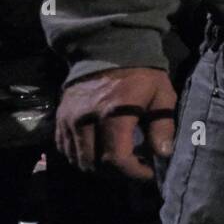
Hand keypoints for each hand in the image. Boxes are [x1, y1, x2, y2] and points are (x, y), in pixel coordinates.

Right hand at [55, 67, 176, 179]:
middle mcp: (86, 119)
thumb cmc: (141, 76)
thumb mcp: (162, 95)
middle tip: (135, 166)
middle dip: (118, 173)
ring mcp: (69, 120)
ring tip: (119, 160)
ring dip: (99, 167)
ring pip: (79, 160)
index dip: (134, 172)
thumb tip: (164, 153)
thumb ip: (163, 124)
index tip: (149, 173)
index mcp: (114, 112)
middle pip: (95, 164)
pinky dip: (82, 156)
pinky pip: (66, 149)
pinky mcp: (60, 119)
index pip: (116, 158)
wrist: (108, 51)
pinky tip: (100, 150)